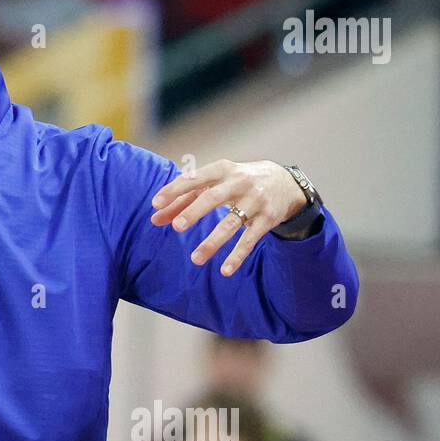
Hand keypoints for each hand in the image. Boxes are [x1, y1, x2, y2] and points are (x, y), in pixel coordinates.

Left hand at [149, 160, 307, 276]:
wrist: (284, 182)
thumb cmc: (237, 182)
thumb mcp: (214, 184)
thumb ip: (184, 200)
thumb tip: (155, 219)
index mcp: (222, 169)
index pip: (195, 178)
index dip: (175, 189)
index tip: (156, 203)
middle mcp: (240, 182)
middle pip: (214, 197)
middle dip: (194, 211)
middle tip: (177, 226)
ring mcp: (255, 201)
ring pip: (232, 223)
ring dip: (213, 241)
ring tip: (195, 259)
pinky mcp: (268, 219)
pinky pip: (250, 239)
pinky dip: (237, 255)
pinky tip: (225, 270)